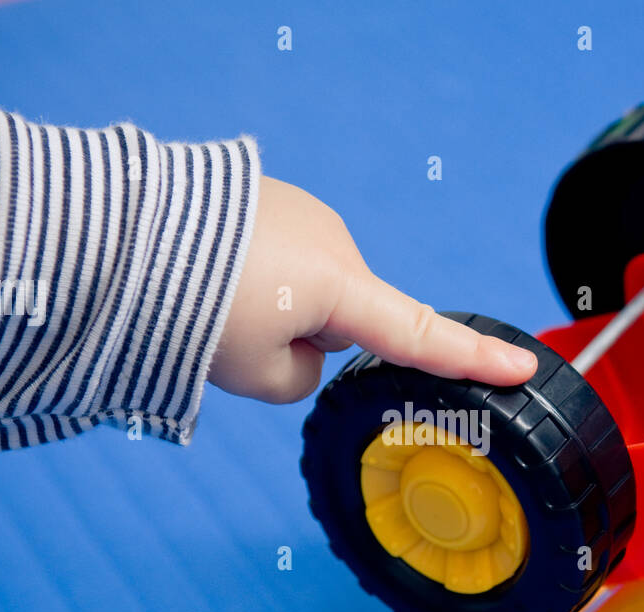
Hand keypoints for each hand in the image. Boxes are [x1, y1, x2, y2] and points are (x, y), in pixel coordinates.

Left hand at [209, 176, 538, 402]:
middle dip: (302, 341)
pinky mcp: (266, 201)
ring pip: (307, 292)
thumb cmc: (188, 310)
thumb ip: (301, 377)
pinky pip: (279, 261)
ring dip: (273, 308)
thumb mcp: (255, 375)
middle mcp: (332, 241)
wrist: (120, 237)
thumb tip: (302, 344)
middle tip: (239, 345)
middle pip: (342, 320)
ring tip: (213, 303)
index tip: (522, 368)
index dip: (472, 361)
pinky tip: (210, 275)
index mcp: (339, 286)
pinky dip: (254, 278)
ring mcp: (300, 214)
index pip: (419, 336)